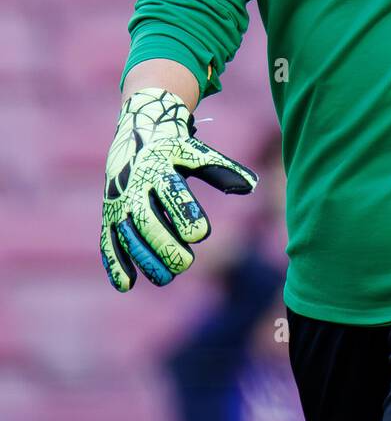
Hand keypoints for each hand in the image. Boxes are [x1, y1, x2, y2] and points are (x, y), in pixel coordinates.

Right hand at [101, 87, 258, 290]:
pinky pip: (107, 242)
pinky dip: (115, 263)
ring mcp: (119, 204)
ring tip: (166, 277)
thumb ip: (221, 170)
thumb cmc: (174, 151)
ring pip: (128, 236)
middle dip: (165, 245)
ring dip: (144, 259)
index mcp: (159, 169)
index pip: (171, 193)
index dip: (185, 213)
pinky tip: (127, 285)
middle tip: (186, 263)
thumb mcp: (195, 154)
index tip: (202, 234)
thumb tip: (252, 185)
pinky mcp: (109, 217)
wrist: (135, 135)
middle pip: (147, 222)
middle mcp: (135, 188)